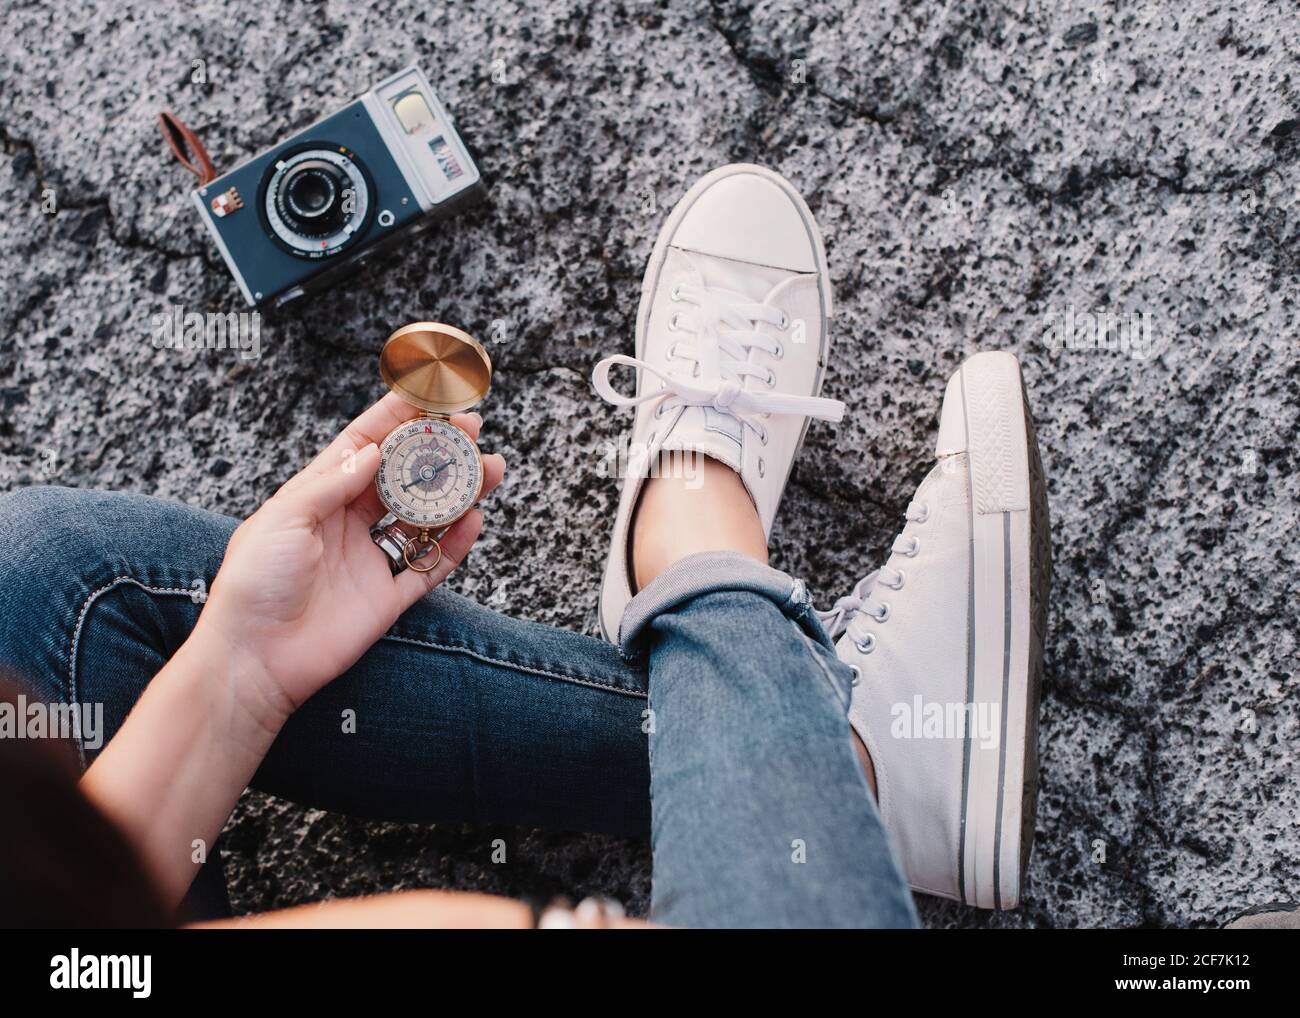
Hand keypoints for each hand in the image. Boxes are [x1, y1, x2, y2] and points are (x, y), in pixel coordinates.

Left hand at [195, 394, 505, 719]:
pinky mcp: (389, 597)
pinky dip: (455, 545)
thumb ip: (332, 483)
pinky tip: (474, 520)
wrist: (254, 657)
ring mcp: (371, 559)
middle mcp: (349, 523)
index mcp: (318, 496)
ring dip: (458, 493)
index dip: (395, 421)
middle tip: (473, 430)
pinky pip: (431, 566)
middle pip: (405, 478)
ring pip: (426, 518)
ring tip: (490, 469)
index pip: (364, 447)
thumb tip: (374, 451)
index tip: (428, 398)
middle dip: (439, 452)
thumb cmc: (252, 583)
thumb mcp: (283, 518)